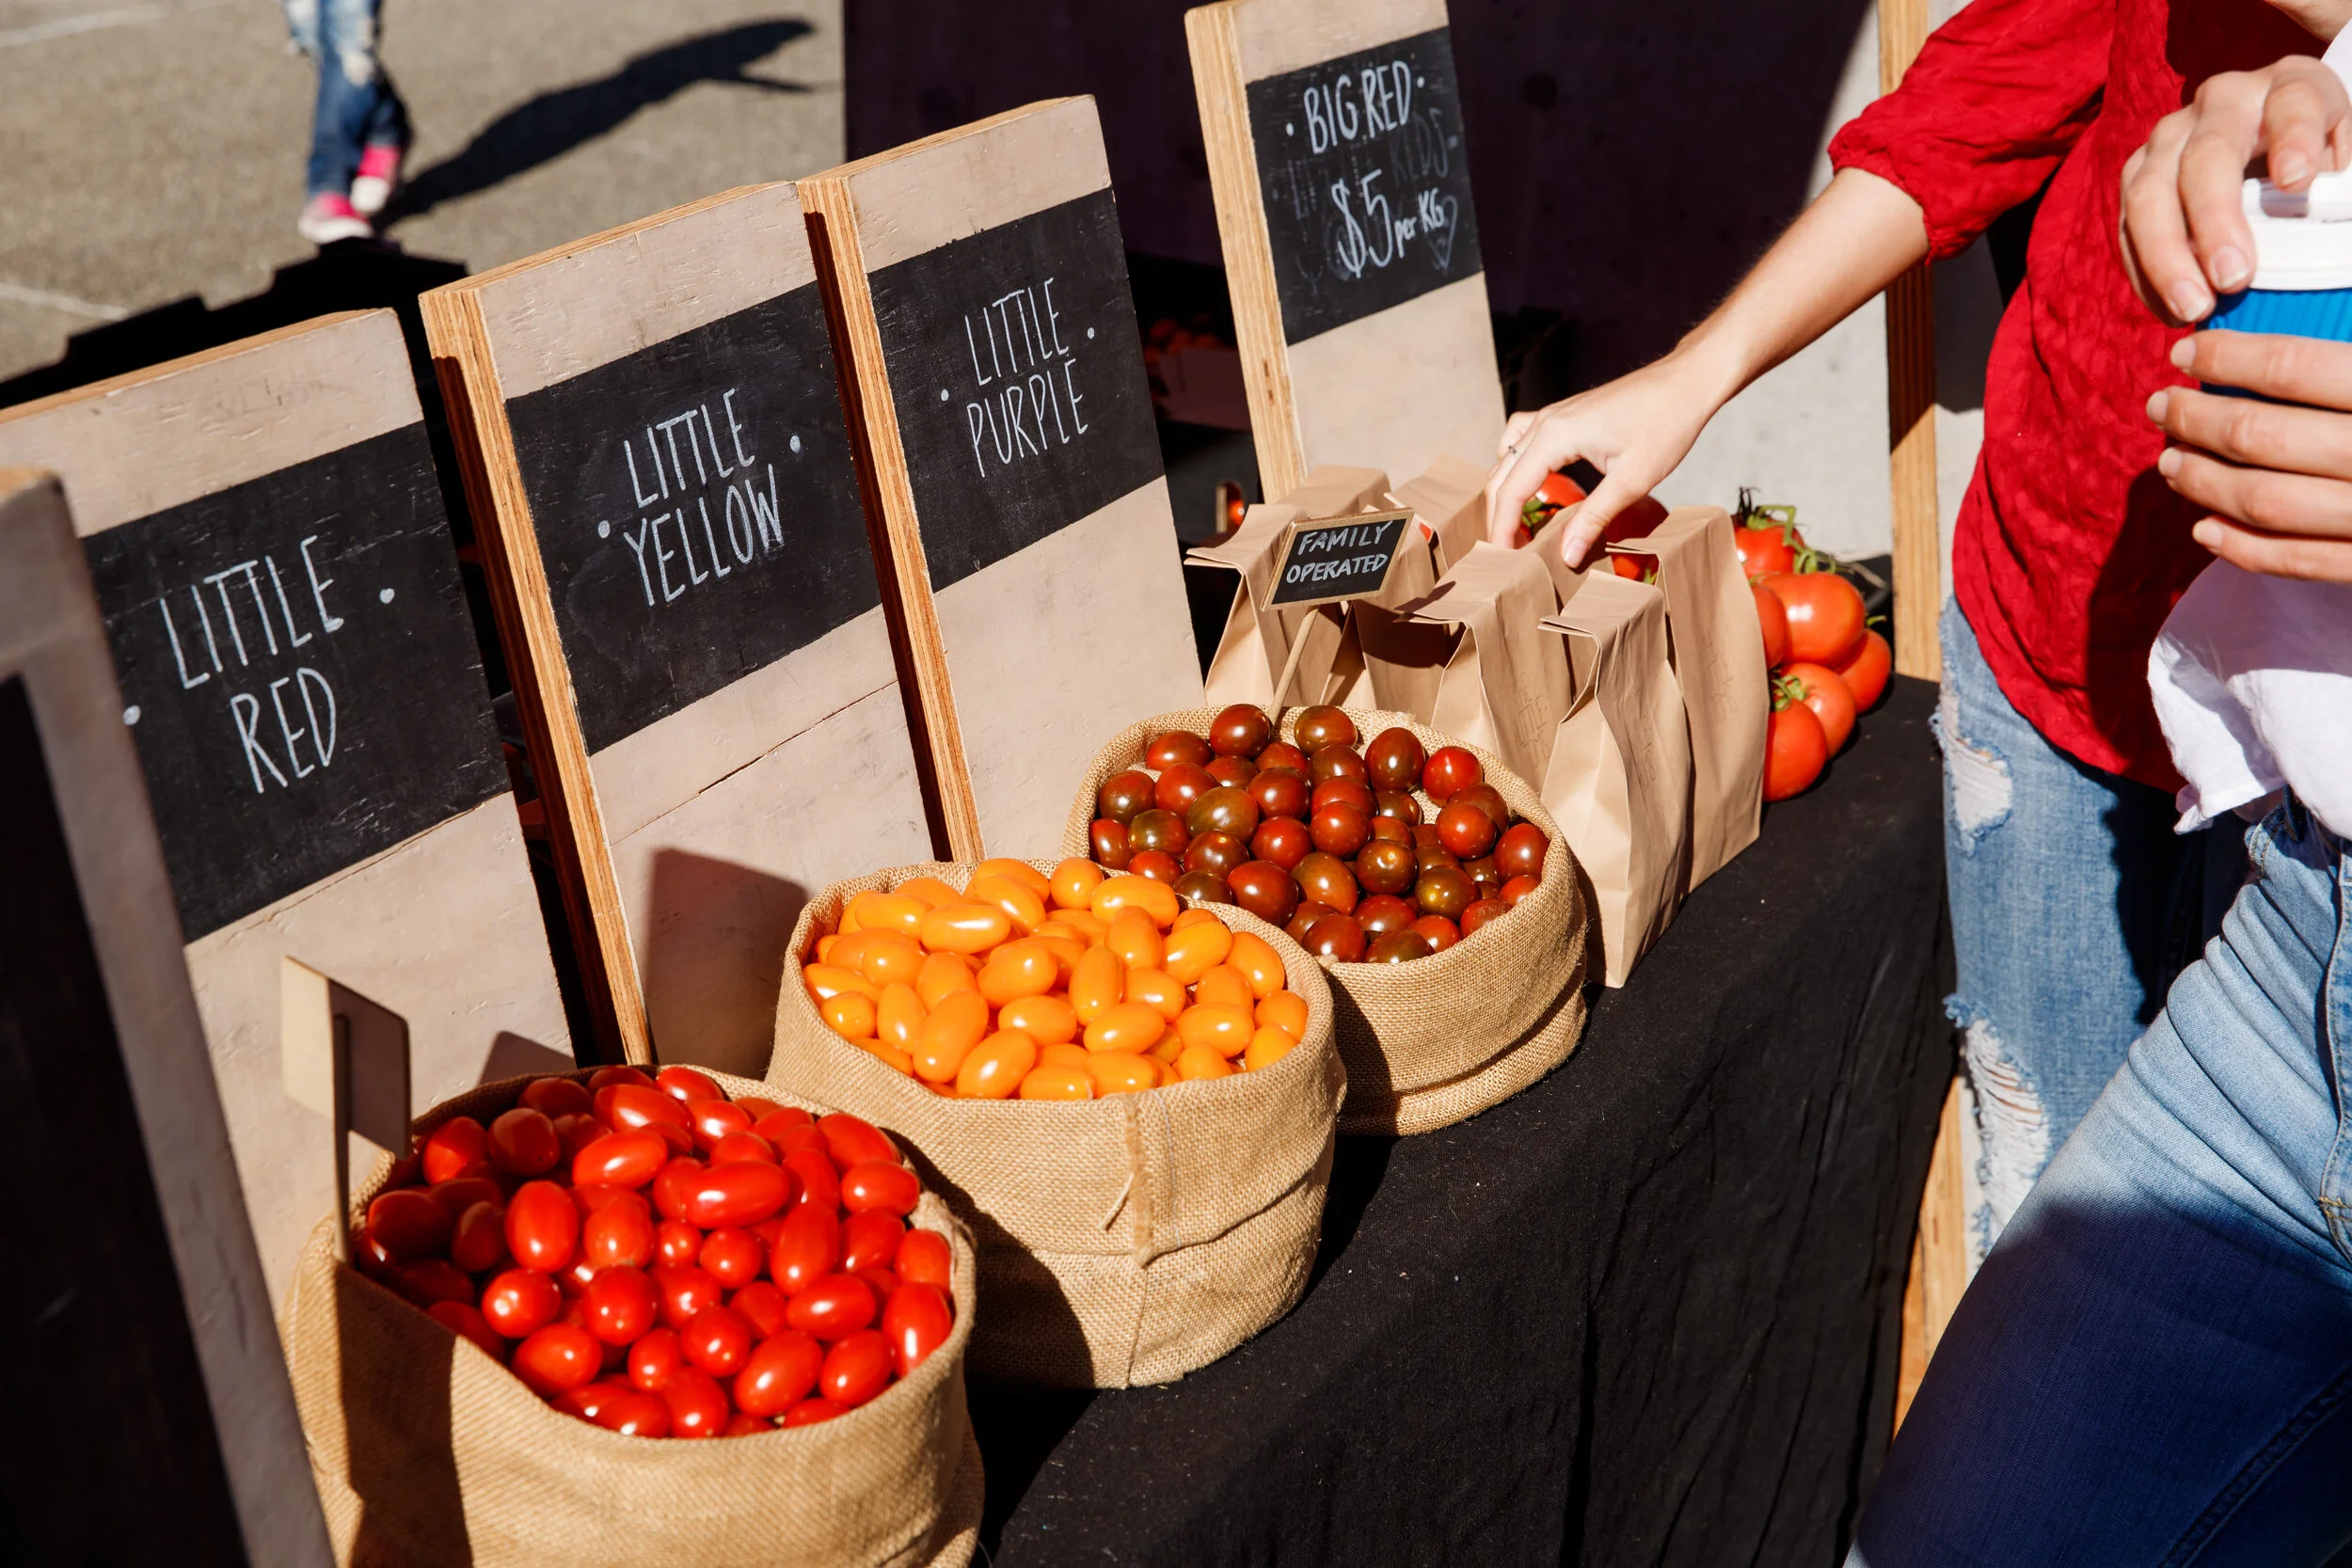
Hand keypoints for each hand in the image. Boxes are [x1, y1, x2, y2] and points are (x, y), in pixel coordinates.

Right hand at [1484, 347, 1728, 567]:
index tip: (1504, 559)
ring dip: (1503, 490)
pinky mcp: (1564, 414)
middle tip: (1505, 550)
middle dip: (1497, 515)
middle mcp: (1545, 422)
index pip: (1511, 490)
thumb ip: (1594, 519)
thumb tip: (1566, 556)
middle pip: (1501, 475)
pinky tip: (1527, 480)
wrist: (1685, 382)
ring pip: (1506, 456)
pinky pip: (1521, 438)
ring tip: (1512, 522)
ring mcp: (1552, 414)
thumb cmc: (1665, 424)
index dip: (1502, 528)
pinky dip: (1514, 464)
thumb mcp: (1632, 480)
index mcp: (1555, 436)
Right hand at [2120, 58, 2351, 324]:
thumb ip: (2340, 187)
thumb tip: (2325, 226)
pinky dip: (2145, 274)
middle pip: (2207, 157)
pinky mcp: (2136, 176)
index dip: (2294, 138)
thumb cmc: (2319, 160)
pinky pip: (2126, 228)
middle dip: (2214, 221)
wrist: (2268, 144)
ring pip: (2149, 193)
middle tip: (2233, 280)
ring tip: (2193, 309)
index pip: (2293, 101)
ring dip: (2166, 257)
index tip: (2297, 182)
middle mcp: (2221, 101)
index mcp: (2289, 84)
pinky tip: (2170, 311)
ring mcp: (2169, 137)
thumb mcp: (2344, 160)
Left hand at [2148, 331, 2351, 581]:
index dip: (2225, 358)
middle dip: (2196, 420)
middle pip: (2261, 435)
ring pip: (2265, 501)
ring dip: (2204, 482)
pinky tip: (2204, 527)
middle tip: (2160, 407)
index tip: (2182, 355)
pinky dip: (2241, 547)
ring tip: (2170, 463)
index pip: (2290, 368)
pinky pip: (2295, 561)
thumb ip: (2343, 366)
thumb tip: (2268, 347)